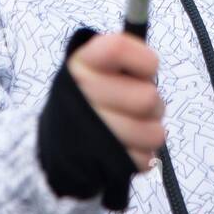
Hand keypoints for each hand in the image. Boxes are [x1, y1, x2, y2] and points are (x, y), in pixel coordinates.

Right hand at [67, 31, 166, 171]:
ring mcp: (94, 132)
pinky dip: (142, 153)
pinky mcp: (106, 163)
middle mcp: (83, 94)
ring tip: (134, 125)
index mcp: (82, 63)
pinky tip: (126, 145)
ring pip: (154, 132)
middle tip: (139, 103)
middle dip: (153, 102)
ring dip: (150, 129)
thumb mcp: (95, 65)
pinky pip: (147, 157)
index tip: (148, 67)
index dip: (143, 59)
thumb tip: (152, 60)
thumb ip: (124, 56)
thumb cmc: (90, 95)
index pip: (118, 49)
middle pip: (148, 98)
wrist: (58, 142)